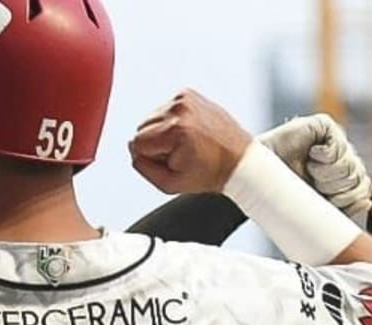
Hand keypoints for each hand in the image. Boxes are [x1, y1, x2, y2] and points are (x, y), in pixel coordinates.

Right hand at [130, 89, 252, 194]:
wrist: (238, 159)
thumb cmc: (208, 173)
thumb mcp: (170, 184)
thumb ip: (142, 167)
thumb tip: (132, 148)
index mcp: (176, 131)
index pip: (136, 143)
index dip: (151, 158)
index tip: (172, 161)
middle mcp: (180, 110)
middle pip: (141, 127)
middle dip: (156, 143)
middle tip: (182, 153)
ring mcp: (185, 98)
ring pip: (151, 117)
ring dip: (163, 131)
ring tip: (187, 142)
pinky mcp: (188, 93)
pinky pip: (164, 109)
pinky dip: (172, 121)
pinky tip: (189, 131)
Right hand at [257, 114, 370, 222]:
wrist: (258, 181)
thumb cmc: (285, 194)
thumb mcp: (319, 207)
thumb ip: (344, 206)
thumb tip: (367, 202)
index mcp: (343, 175)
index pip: (362, 189)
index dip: (346, 200)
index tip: (325, 200)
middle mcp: (342, 156)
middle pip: (358, 178)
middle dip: (334, 188)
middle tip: (313, 183)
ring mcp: (334, 139)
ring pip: (349, 164)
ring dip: (326, 173)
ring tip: (309, 169)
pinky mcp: (324, 125)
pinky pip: (337, 146)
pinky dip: (323, 156)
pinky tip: (310, 155)